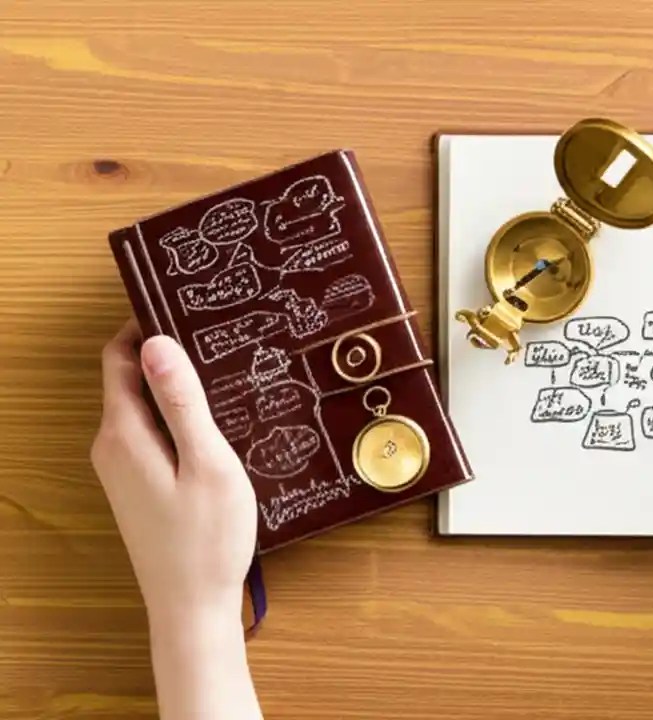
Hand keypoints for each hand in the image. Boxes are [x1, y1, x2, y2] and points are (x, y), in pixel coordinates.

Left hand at [91, 319, 261, 718]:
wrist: (192, 607)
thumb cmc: (206, 540)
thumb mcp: (207, 464)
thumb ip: (182, 403)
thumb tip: (156, 342)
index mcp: (123, 434)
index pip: (118, 358)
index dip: (145, 324)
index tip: (186, 305)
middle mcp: (112, 446)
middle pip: (129, 378)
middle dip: (165, 350)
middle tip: (216, 332)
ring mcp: (122, 468)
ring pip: (142, 406)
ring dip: (175, 385)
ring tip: (225, 369)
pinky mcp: (138, 485)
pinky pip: (151, 431)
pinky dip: (177, 414)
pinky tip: (217, 419)